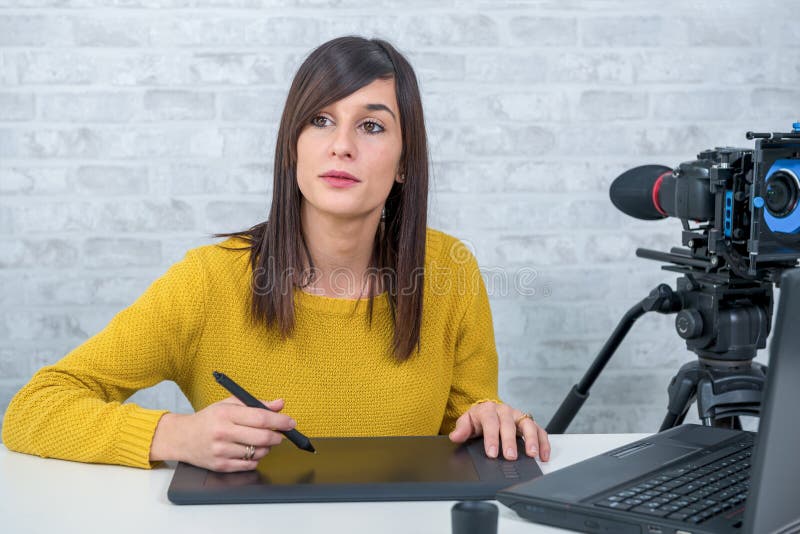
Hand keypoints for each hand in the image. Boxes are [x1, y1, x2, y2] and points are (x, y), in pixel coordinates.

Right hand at [150, 396, 296, 471]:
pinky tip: (249, 450)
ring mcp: (221, 451)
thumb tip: (279, 404)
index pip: (260, 417)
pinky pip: (249, 465)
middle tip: (280, 434)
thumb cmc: (208, 419)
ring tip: (261, 441)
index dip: (280, 420)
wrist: (181, 438)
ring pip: (258, 453)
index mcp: (226, 414)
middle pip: (262, 437)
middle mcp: (223, 433)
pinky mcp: (220, 466)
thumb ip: (256, 403)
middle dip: (278, 436)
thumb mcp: (229, 404)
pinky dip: (256, 458)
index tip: (290, 422)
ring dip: (267, 447)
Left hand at [448, 402, 549, 461]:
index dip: (492, 438)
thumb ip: (462, 429)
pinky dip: (543, 442)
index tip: (492, 453)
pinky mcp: (529, 423)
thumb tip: (455, 436)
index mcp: (488, 410)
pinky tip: (543, 455)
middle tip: (510, 456)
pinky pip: (539, 430)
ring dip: (531, 440)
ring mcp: (518, 416)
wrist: (487, 411)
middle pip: (509, 425)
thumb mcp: (466, 422)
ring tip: (532, 454)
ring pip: (528, 425)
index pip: (490, 423)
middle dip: (510, 441)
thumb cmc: (478, 419)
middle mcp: (505, 411)